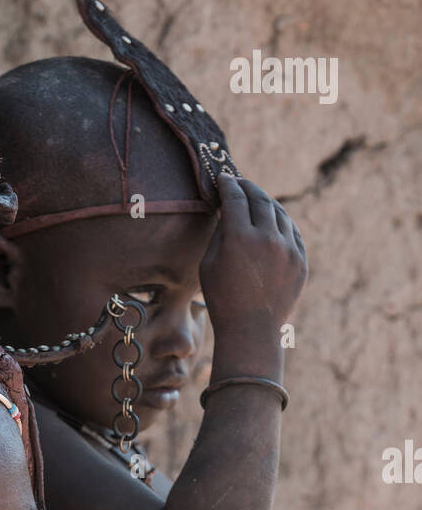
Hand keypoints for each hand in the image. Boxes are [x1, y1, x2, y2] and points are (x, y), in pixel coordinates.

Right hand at [200, 173, 307, 344]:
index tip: (223, 178)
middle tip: (239, 183)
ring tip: (256, 200)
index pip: (234, 197)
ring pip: (278, 212)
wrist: (251, 330)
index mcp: (239, 238)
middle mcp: (267, 238)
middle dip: (248, 187)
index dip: (228, 184)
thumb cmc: (222, 299)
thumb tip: (228, 211)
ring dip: (265, 202)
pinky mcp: (301, 260)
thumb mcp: (209, 264)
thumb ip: (220, 233)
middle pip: (259, 198)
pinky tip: (272, 220)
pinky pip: (292, 231)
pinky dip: (281, 221)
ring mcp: (288, 248)